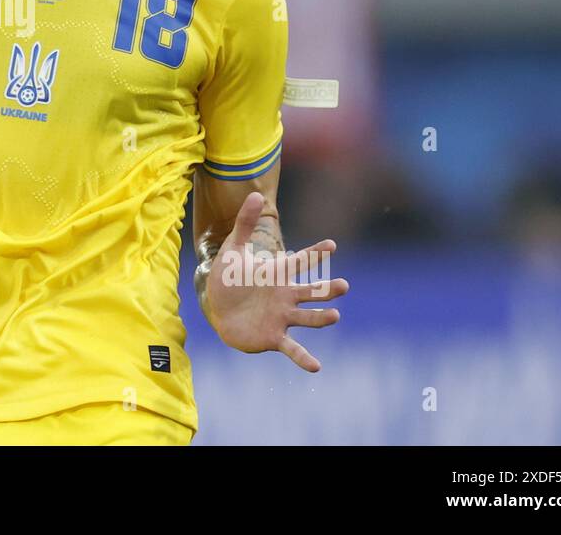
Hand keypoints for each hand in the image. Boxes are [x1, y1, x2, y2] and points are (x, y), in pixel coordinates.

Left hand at [204, 191, 348, 371]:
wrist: (217, 310)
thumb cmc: (229, 278)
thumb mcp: (232, 249)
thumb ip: (244, 224)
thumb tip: (255, 194)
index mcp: (277, 274)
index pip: (300, 262)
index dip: (315, 254)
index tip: (331, 244)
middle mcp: (286, 296)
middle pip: (311, 292)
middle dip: (328, 289)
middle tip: (344, 285)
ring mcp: (282, 317)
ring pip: (307, 318)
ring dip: (321, 318)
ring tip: (335, 316)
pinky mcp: (274, 338)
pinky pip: (293, 348)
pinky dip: (304, 358)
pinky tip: (317, 366)